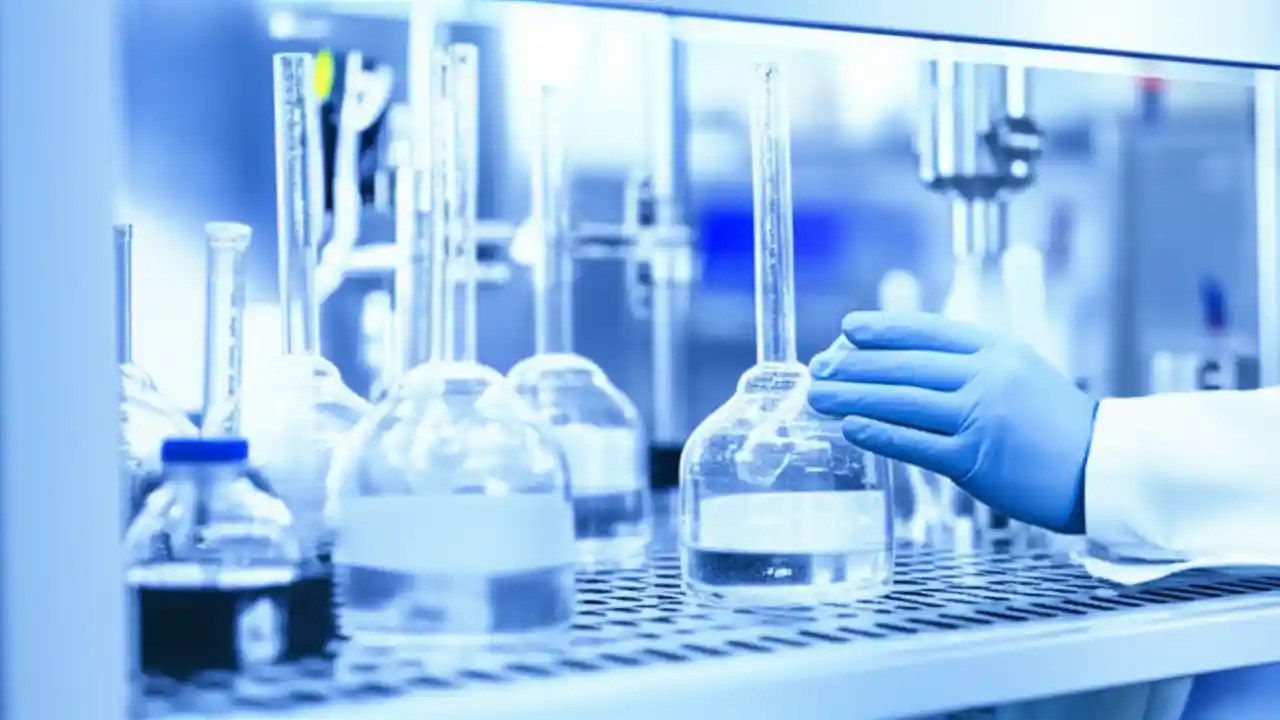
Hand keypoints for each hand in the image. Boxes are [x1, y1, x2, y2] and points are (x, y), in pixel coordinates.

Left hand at [807, 311, 1097, 533]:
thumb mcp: (1019, 373)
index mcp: (997, 350)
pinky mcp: (974, 459)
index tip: (848, 329)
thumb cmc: (1056, 425)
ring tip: (820, 395)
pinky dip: (877, 433)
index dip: (883, 329)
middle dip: (854, 365)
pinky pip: (914, 442)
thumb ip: (970, 365)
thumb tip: (905, 364)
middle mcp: (987, 377)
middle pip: (905, 365)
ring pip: (901, 401)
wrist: (1101, 469)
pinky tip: (850, 427)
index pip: (927, 330)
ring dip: (853, 397)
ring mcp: (980, 417)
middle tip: (818, 367)